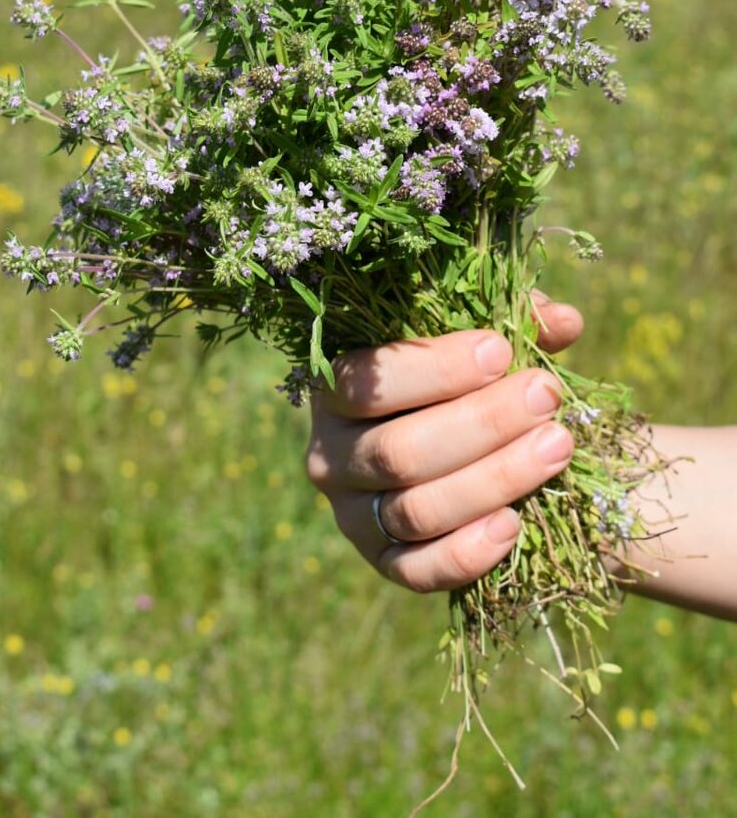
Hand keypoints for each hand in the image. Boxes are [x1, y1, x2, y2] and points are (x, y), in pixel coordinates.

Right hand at [306, 294, 582, 592]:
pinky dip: (466, 553)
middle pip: (400, 450)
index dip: (435, 368)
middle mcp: (331, 456)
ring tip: (558, 446)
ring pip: (416, 510)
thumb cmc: (458, 380)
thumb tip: (563, 322)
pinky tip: (515, 522)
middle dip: (482, 423)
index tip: (501, 351)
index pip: (370, 382)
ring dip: (494, 479)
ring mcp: (353, 517)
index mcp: (335, 390)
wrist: (453, 452)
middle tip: (546, 397)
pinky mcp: (383, 564)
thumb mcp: (475, 344)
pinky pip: (418, 571)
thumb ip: (514, 322)